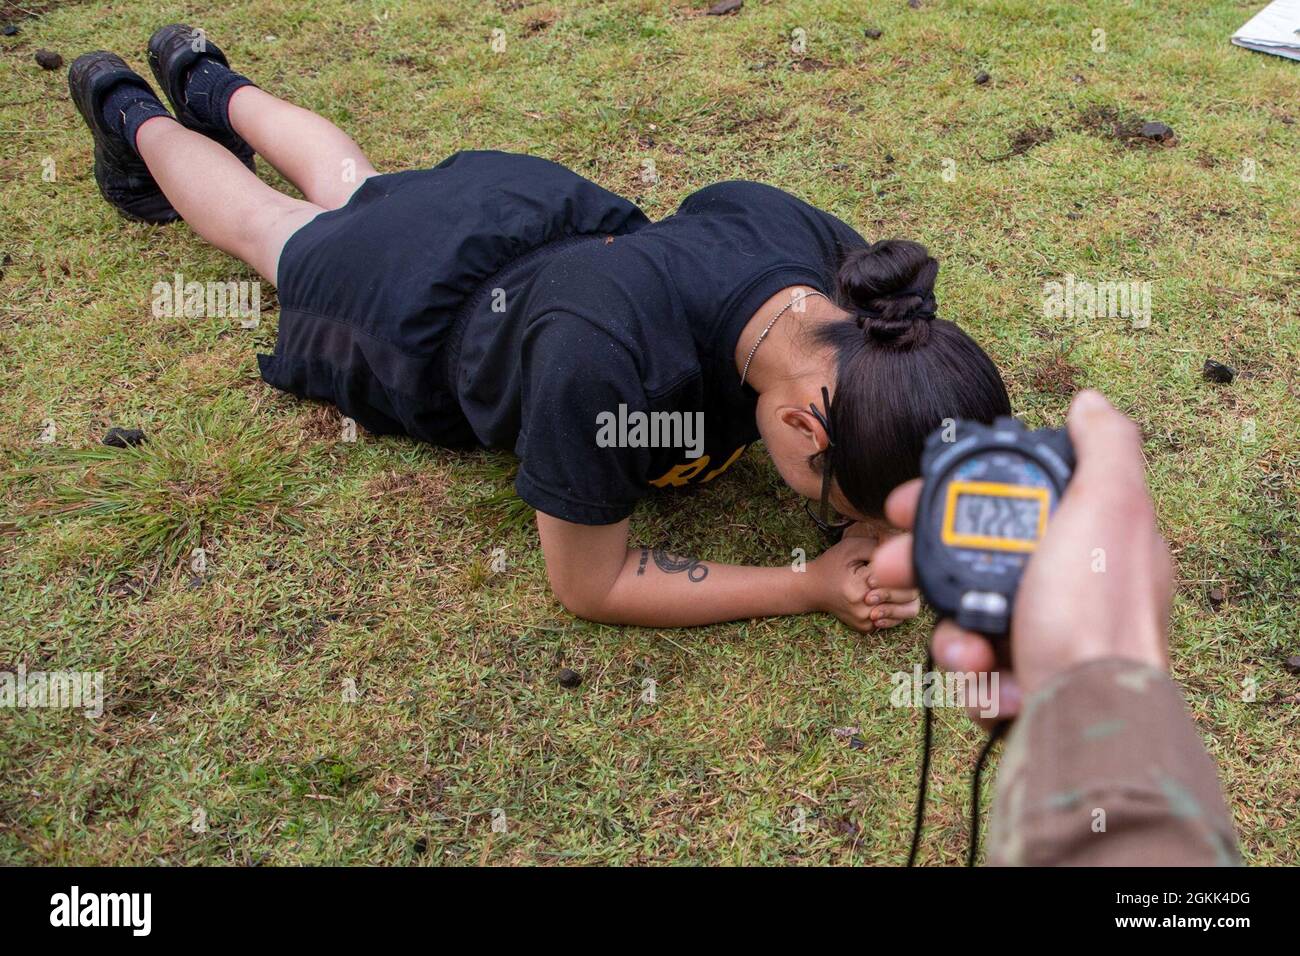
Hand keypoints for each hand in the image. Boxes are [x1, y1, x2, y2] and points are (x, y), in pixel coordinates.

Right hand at [805, 532, 919, 632]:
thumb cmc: (832, 564)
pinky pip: (895, 620)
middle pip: (908, 597)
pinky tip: (887, 597)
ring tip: (898, 585)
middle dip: (909, 581)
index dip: (900, 567)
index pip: (899, 578)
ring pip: (906, 612)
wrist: (812, 589)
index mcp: (859, 587)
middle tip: (900, 572)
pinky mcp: (866, 628)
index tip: (890, 562)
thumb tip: (903, 547)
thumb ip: (878, 546)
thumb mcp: (851, 547)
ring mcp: (865, 621)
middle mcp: (863, 609)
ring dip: (907, 597)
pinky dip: (896, 608)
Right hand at [870, 390, 1172, 722]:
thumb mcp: (1111, 507)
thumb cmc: (1100, 614)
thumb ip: (1104, 445)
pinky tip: (983, 678)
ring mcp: (1043, 640)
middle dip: (924, 565)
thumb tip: (1089, 401)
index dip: (955, 495)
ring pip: (967, 618)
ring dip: (950, 631)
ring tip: (961, 648)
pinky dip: (970, 677)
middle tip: (890, 566)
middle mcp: (1068, 590)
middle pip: (975, 561)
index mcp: (1088, 541)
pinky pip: (975, 673)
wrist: (1092, 719)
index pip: (1009, 503)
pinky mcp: (1021, 687)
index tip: (912, 498)